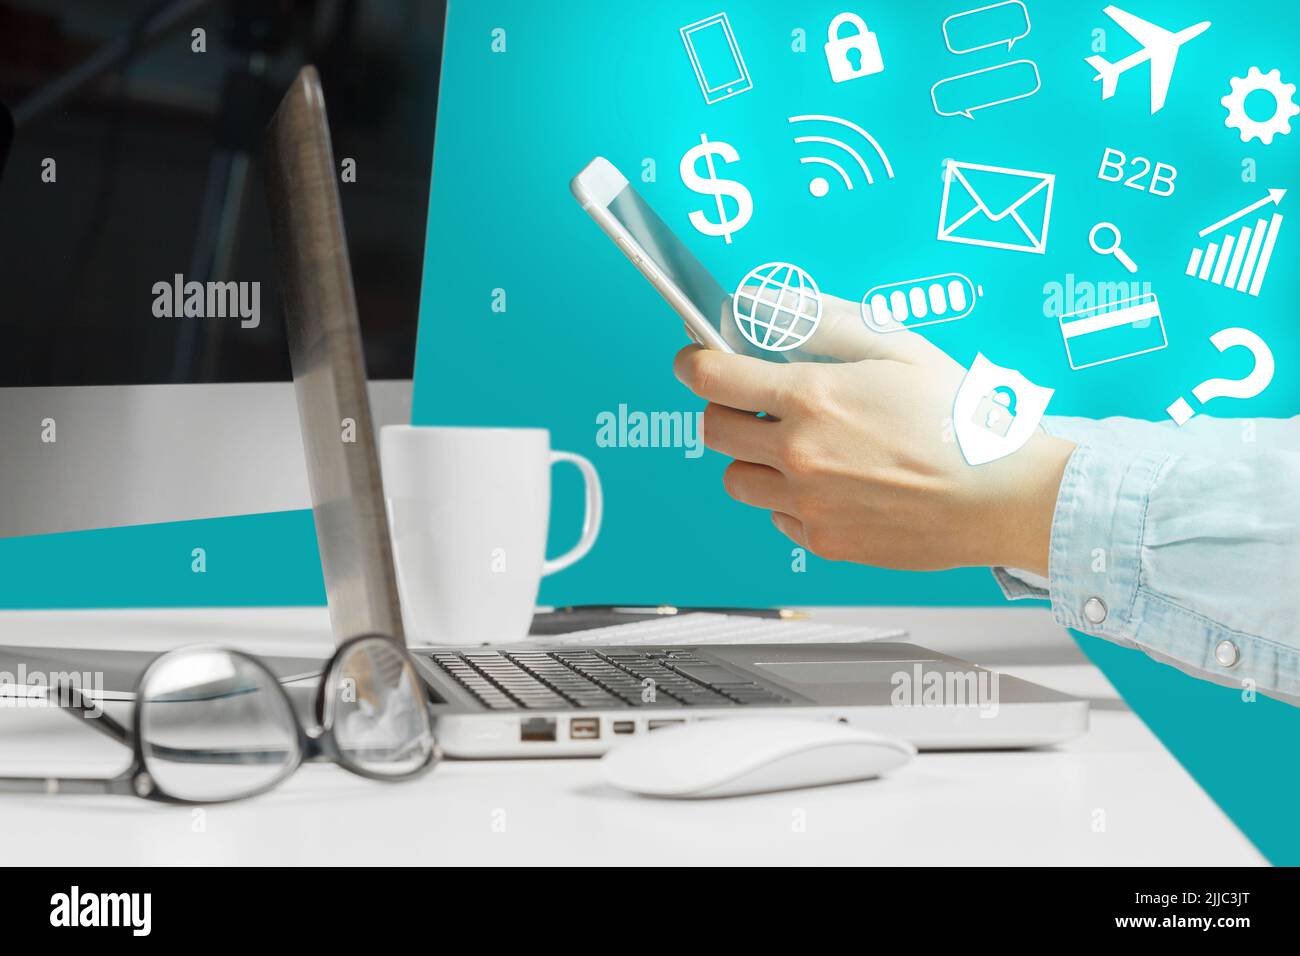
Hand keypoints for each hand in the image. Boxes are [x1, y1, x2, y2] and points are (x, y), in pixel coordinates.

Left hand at [674, 293, 1074, 574]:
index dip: (693, 364)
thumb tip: (764, 305)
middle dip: (723, 411)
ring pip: (738, 480)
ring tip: (801, 448)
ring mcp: (808, 504)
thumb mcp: (900, 346)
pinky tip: (835, 483)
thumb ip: (824, 322)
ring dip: (755, 459)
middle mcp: (799, 454)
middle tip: (755, 404)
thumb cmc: (962, 416)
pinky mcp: (825, 542)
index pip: (712, 377)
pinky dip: (790, 499)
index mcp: (812, 397)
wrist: (1006, 496)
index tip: (694, 361)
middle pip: (713, 432)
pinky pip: (777, 516)